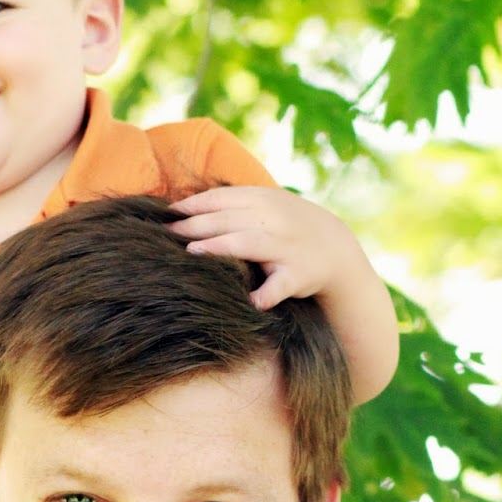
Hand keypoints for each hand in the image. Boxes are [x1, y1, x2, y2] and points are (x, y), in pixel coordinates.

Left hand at [168, 186, 359, 310]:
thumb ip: (230, 204)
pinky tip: (249, 303)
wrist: (335, 248)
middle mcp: (274, 220)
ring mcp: (286, 247)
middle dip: (195, 225)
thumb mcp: (264, 206)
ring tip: (192, 253)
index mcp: (262, 200)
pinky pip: (280, 285)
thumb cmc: (286, 227)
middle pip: (228, 219)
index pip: (221, 198)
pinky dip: (266, 295)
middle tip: (166, 234)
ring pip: (248, 243)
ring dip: (220, 247)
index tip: (166, 214)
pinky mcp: (298, 275)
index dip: (192, 205)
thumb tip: (180, 208)